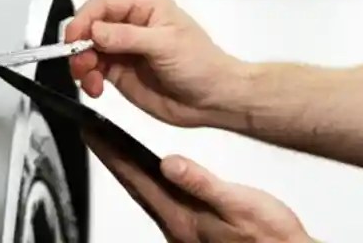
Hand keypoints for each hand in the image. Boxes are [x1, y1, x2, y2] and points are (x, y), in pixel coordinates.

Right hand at [64, 0, 246, 126]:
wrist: (214, 99)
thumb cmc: (201, 64)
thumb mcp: (165, 45)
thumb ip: (127, 37)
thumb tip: (95, 31)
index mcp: (144, 7)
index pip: (102, 6)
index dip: (83, 21)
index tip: (74, 39)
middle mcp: (130, 25)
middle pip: (89, 28)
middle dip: (79, 45)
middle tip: (81, 64)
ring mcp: (124, 50)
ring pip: (88, 51)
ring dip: (82, 65)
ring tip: (90, 80)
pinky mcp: (121, 72)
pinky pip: (94, 71)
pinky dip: (88, 79)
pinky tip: (95, 88)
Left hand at [90, 135, 312, 242]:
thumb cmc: (270, 239)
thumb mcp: (240, 205)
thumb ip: (203, 184)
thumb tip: (169, 163)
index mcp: (182, 218)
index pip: (135, 178)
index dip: (111, 153)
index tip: (92, 131)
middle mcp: (176, 228)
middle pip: (134, 187)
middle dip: (112, 159)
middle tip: (93, 134)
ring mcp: (182, 233)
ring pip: (145, 196)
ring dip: (127, 172)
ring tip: (113, 149)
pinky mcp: (193, 234)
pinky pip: (160, 203)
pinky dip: (148, 185)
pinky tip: (152, 178)